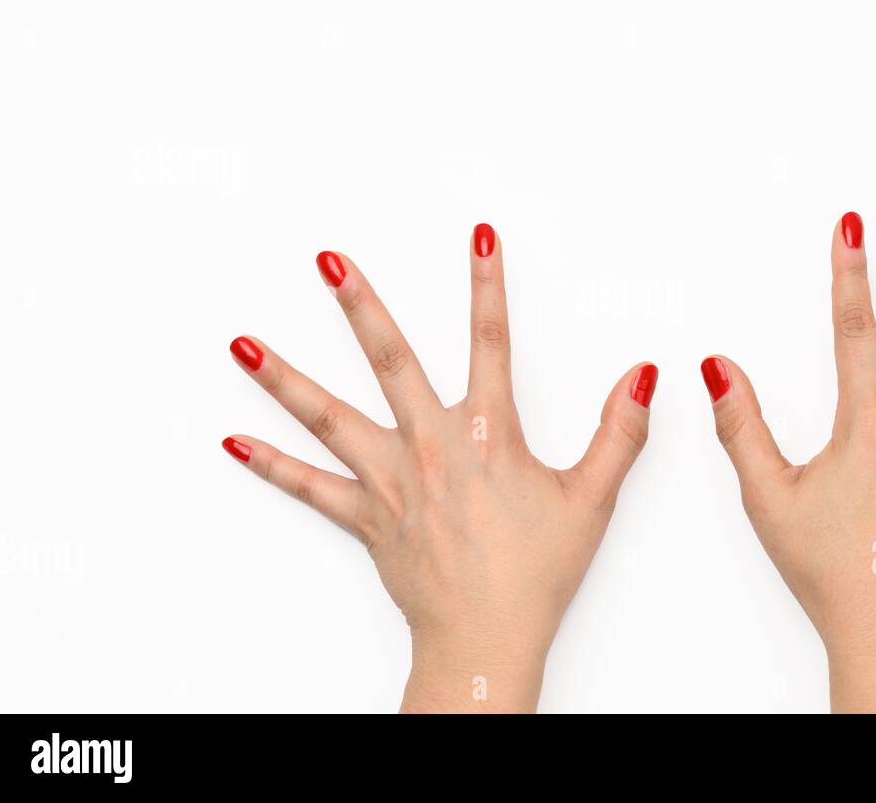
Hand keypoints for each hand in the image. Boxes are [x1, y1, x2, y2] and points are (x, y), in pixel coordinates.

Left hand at [223, 225, 656, 711]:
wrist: (486, 639)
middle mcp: (431, 445)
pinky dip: (270, 464)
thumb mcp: (592, 498)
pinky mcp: (366, 515)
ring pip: (328, 416)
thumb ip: (619, 432)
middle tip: (329, 261)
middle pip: (390, 360)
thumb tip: (640, 377)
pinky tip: (235, 441)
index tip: (481, 236)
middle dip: (358, 304)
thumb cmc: (535, 574)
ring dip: (283, 377)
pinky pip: (309, 486)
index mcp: (488, 434)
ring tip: (242, 344)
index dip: (489, 283)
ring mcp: (391, 480)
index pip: (492, 341)